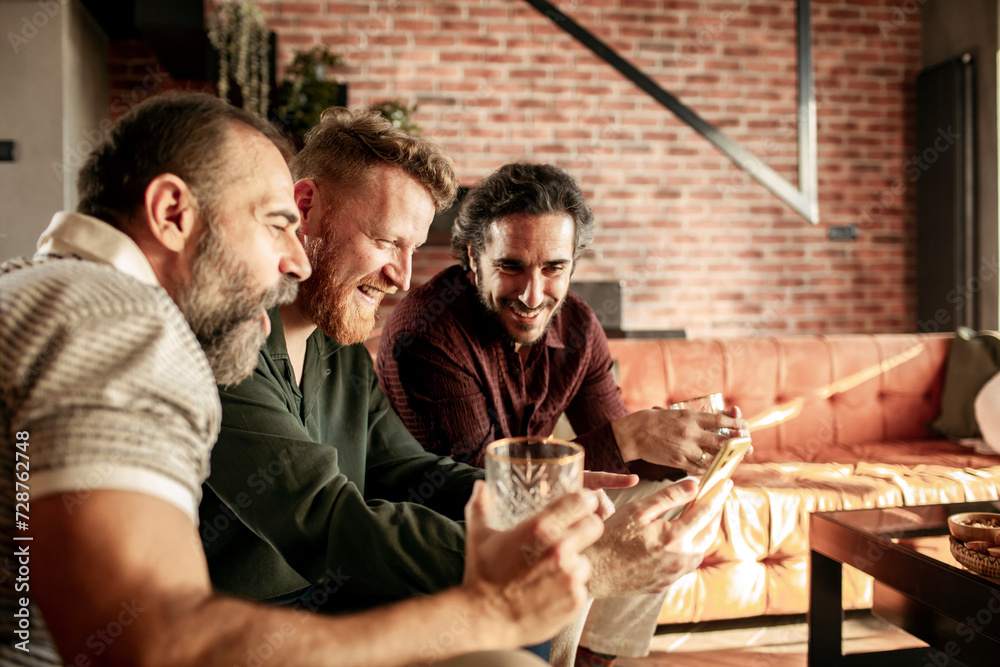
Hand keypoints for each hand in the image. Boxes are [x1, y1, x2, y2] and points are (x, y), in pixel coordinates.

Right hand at [461, 481, 603, 645]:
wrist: (482, 618)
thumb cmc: (481, 575)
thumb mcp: (478, 536)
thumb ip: (481, 506)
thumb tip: (480, 485)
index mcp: (539, 528)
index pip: (581, 501)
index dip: (585, 501)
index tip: (583, 504)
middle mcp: (559, 549)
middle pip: (594, 526)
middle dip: (585, 529)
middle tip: (573, 536)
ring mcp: (569, 576)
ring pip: (586, 560)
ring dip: (574, 564)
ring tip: (552, 572)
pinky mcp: (574, 600)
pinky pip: (581, 588)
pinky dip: (569, 589)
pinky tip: (550, 592)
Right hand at [584, 477, 730, 597]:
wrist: (594, 571)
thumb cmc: (611, 537)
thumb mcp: (638, 510)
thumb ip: (669, 497)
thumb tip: (694, 485)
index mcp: (674, 538)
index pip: (705, 511)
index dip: (717, 495)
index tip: (725, 483)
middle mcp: (680, 559)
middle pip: (709, 533)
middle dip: (714, 514)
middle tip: (716, 498)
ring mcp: (674, 573)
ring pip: (700, 550)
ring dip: (704, 532)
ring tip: (701, 517)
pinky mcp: (666, 582)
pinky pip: (687, 563)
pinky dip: (691, 547)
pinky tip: (682, 540)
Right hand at [612, 406, 749, 471]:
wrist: (632, 434)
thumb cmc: (652, 421)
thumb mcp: (674, 412)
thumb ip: (693, 419)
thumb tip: (714, 421)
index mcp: (690, 417)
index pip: (720, 420)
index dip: (736, 423)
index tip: (744, 426)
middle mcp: (690, 433)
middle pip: (723, 440)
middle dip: (739, 444)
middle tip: (748, 445)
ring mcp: (685, 449)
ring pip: (714, 457)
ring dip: (727, 459)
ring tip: (735, 459)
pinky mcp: (678, 462)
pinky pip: (700, 468)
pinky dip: (710, 468)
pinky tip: (716, 468)